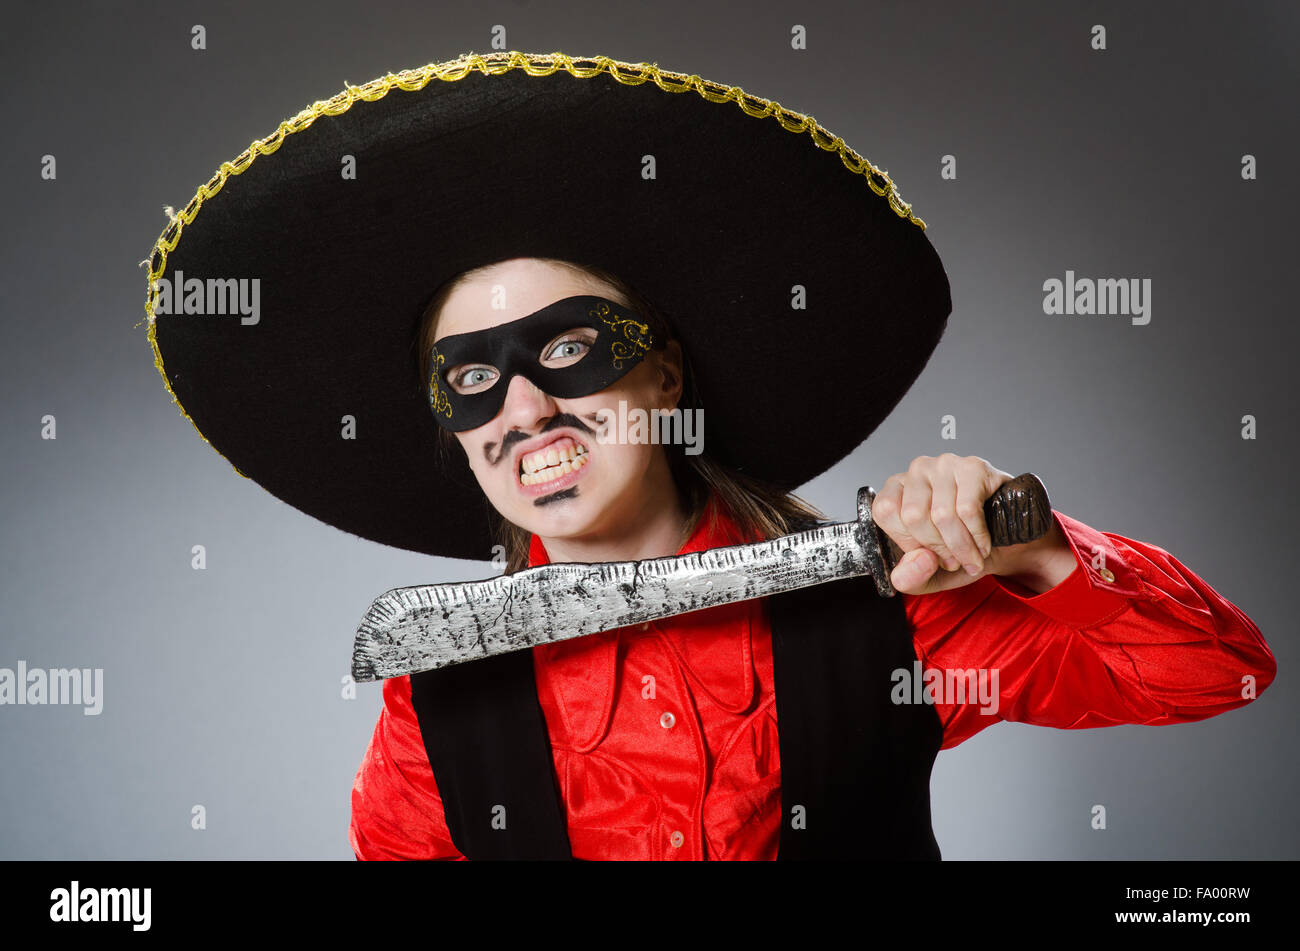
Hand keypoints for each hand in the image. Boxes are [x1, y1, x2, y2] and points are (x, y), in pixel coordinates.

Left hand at [870, 453, 1016, 595]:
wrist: (1001, 544)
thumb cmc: (958, 552)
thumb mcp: (926, 574)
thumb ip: (909, 578)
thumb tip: (919, 561)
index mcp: (896, 489)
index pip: (886, 512)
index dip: (910, 542)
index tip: (928, 556)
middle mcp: (917, 470)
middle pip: (914, 515)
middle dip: (938, 549)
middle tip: (953, 561)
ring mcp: (945, 465)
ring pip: (942, 515)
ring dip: (961, 548)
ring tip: (971, 558)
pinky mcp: (973, 468)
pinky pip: (968, 510)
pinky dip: (977, 536)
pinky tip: (983, 545)